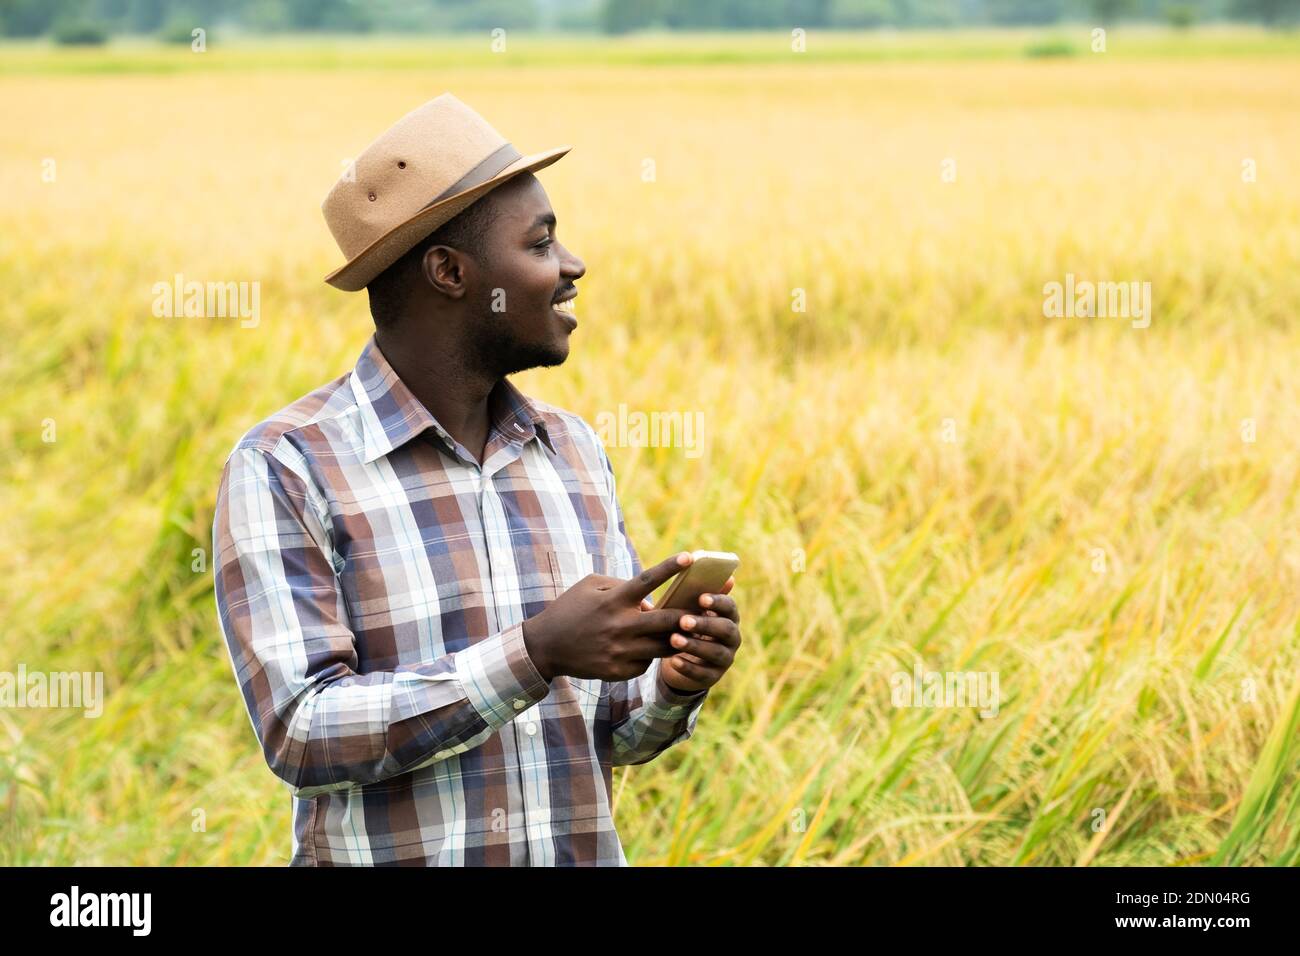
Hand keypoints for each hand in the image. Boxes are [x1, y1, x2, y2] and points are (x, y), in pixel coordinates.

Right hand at [522, 552, 695, 681]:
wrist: (546, 647)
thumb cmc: (571, 609)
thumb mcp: (590, 585)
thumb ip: (622, 585)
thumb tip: (651, 600)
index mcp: (614, 600)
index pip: (648, 580)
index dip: (671, 567)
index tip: (691, 557)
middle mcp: (620, 625)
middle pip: (667, 620)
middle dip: (688, 616)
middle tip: (702, 611)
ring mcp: (620, 651)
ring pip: (663, 646)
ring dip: (676, 639)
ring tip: (684, 633)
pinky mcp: (618, 670)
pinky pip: (647, 663)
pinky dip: (651, 655)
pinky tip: (647, 650)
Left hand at [643, 576, 739, 693]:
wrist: (682, 658)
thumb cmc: (686, 625)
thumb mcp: (689, 610)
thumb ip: (694, 593)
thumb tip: (695, 564)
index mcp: (728, 617)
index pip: (730, 607)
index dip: (718, 602)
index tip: (701, 598)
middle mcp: (732, 637)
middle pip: (726, 630)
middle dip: (705, 624)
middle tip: (683, 620)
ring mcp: (725, 659)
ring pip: (715, 652)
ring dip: (695, 645)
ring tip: (674, 639)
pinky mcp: (713, 677)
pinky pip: (703, 673)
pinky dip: (688, 667)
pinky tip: (673, 660)